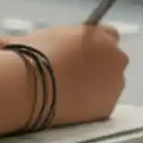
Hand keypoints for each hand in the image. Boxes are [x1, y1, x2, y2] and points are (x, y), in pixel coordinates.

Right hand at [13, 25, 128, 126]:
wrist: (26, 86)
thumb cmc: (29, 58)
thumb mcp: (43, 37)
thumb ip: (62, 38)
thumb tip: (50, 39)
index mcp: (101, 35)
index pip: (110, 35)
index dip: (96, 45)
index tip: (84, 53)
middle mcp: (116, 57)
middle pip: (113, 60)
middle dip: (99, 66)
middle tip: (75, 75)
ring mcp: (115, 83)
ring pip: (109, 84)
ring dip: (96, 86)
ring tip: (67, 92)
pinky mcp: (108, 107)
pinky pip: (101, 104)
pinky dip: (89, 105)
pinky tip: (70, 105)